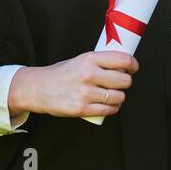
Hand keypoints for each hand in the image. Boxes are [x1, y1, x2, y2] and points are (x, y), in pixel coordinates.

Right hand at [7, 50, 138, 117]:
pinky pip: (109, 110)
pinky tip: (108, 104)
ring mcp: (86, 93)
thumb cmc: (62, 73)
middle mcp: (89, 75)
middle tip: (120, 83)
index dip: (132, 65)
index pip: (123, 60)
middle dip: (126, 82)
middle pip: (124, 81)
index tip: (132, 68)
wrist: (38, 88)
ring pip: (119, 97)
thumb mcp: (80, 60)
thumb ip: (100, 62)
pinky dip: (112, 108)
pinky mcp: (82, 109)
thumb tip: (124, 66)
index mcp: (90, 59)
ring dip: (119, 97)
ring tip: (112, 94)